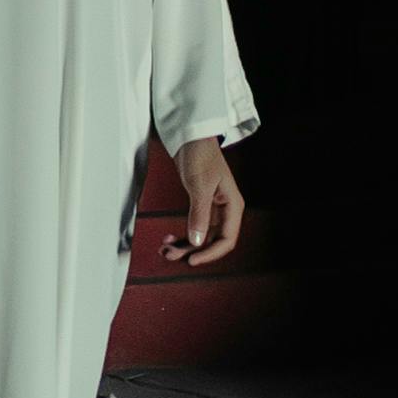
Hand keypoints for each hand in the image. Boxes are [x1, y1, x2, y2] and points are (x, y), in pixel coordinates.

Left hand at [163, 135, 245, 271]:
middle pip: (212, 242)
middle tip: (170, 255)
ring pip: (201, 237)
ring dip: (184, 246)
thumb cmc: (201, 155)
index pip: (227, 240)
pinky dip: (182, 236)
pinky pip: (193, 228)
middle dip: (192, 251)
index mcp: (232, 206)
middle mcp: (225, 210)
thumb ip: (199, 215)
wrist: (191, 137)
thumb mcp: (200, 186)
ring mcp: (212, 209)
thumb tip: (197, 241)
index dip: (211, 254)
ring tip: (165, 250)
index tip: (192, 260)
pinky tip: (169, 238)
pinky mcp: (200, 206)